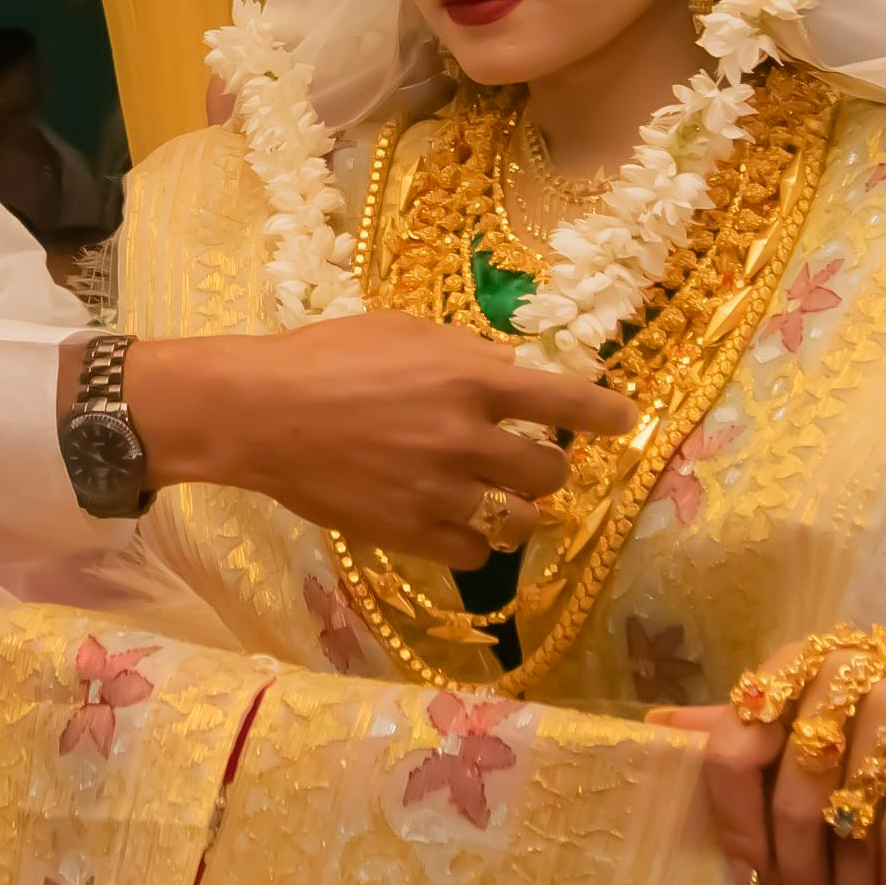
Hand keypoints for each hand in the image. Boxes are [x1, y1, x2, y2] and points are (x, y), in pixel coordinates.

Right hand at [120, 318, 641, 569]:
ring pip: (517, 520)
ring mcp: (439, 492)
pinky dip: (471, 540)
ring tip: (503, 503)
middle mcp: (466, 438)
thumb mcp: (403, 331)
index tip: (625, 420)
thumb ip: (464, 355)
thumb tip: (511, 376)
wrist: (259, 413)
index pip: (564, 401)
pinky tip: (455, 524)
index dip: (605, 414)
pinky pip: (470, 553)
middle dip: (548, 467)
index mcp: (469, 379)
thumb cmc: (325, 356)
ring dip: (518, 510)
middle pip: (548, 471)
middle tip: (531, 462)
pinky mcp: (410, 533)